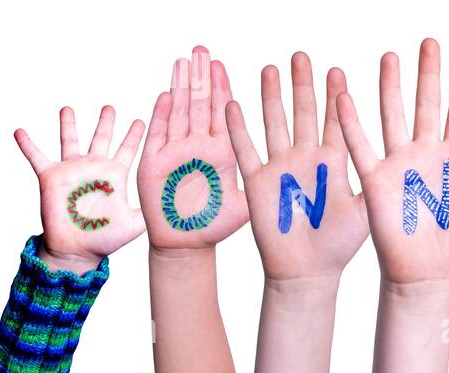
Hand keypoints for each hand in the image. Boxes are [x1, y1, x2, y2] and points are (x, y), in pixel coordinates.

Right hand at [15, 106, 146, 271]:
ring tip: (67, 108)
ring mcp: (72, 171)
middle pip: (101, 138)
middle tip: (110, 107)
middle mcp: (94, 168)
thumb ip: (151, 208)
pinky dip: (28, 144)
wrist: (78, 250)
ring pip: (70, 141)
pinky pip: (36, 157)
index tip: (143, 118)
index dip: (134, 135)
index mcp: (116, 175)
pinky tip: (19, 131)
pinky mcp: (51, 178)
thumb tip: (172, 201)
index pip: (128, 149)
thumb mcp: (136, 222)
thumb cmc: (106, 238)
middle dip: (106, 122)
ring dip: (69, 124)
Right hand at [137, 46, 247, 249]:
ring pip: (178, 113)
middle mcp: (198, 148)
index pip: (221, 113)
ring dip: (180, 87)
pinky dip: (161, 116)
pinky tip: (166, 95)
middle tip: (202, 51)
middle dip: (200, 78)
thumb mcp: (246, 202)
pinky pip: (158, 135)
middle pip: (199, 106)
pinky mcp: (154, 165)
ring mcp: (175, 153)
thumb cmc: (216, 226)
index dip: (221, 88)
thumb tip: (293, 169)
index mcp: (222, 152)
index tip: (221, 64)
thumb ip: (264, 182)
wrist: (186, 245)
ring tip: (182, 62)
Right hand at [225, 52, 367, 280]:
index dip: (334, 97)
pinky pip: (246, 150)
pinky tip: (233, 104)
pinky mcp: (258, 182)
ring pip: (275, 123)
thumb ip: (378, 183)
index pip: (334, 121)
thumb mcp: (365, 210)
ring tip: (271, 69)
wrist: (307, 270)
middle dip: (303, 85)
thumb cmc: (339, 245)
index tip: (336, 70)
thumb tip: (406, 160)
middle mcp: (307, 158)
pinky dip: (239, 129)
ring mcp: (281, 167)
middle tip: (302, 56)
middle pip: (303, 113)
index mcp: (334, 162)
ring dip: (272, 96)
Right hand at [335, 39, 448, 284]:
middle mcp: (427, 155)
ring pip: (393, 117)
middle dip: (429, 74)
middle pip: (427, 104)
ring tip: (391, 57)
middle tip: (430, 43)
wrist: (428, 275)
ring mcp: (400, 165)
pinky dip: (351, 125)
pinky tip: (343, 98)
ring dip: (391, 87)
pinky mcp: (377, 183)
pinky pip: (361, 149)